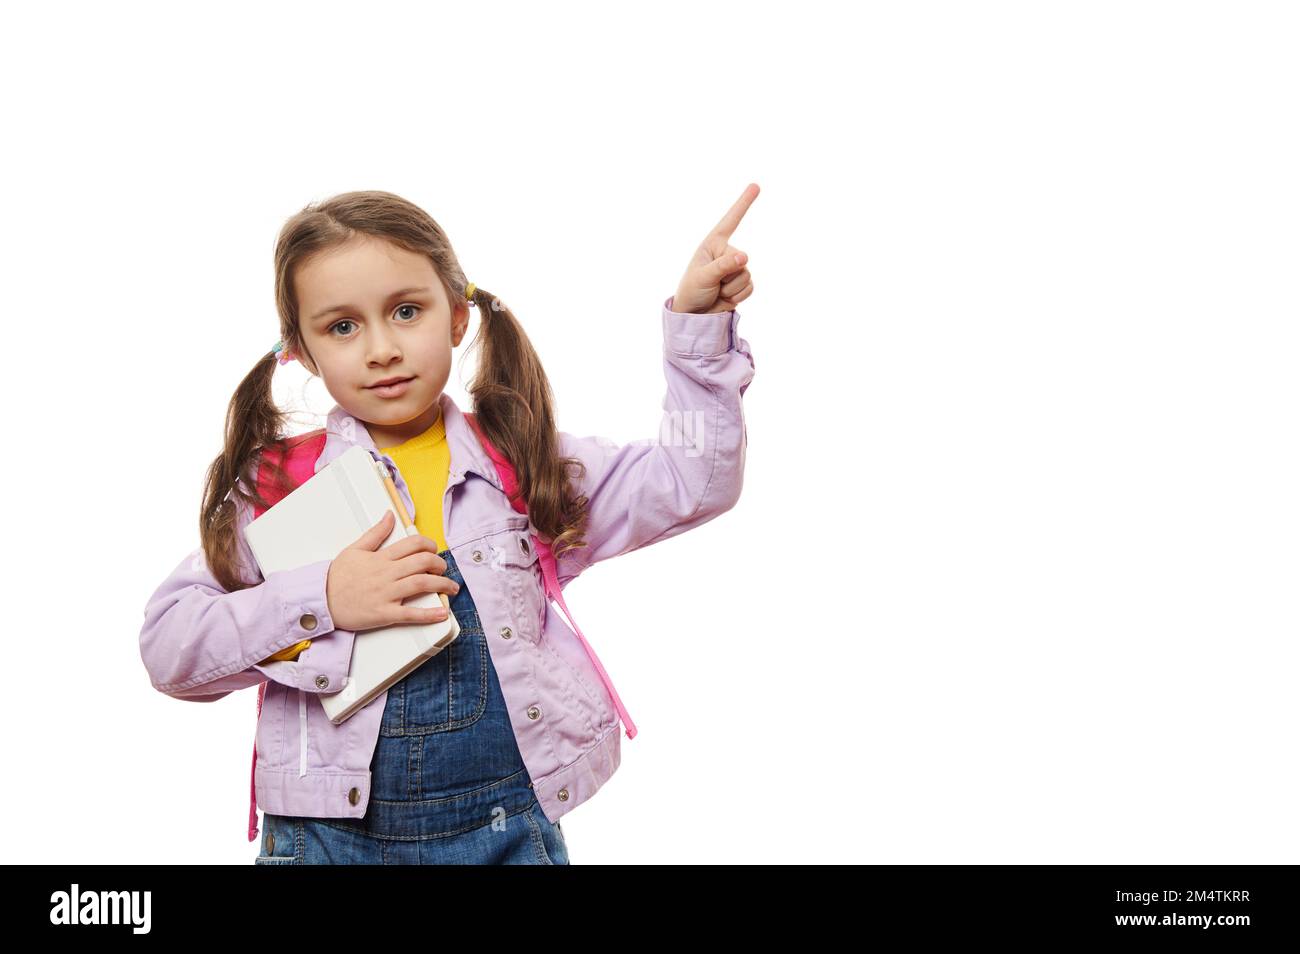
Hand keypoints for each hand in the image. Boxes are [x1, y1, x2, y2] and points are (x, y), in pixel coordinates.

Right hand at [325, 510, 459, 631]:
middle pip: (423, 563)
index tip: (433, 550)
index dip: (429, 545)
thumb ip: (375, 533)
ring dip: (442, 585)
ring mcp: (386, 594)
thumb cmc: (336, 577)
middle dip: (440, 564)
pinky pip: (410, 614)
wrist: (319, 601)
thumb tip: (390, 515)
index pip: (413, 544)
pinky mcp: (384, 614)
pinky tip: (442, 614)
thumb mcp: (354, 549)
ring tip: (452, 588)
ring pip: (421, 584)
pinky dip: (429, 614)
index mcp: (381, 557)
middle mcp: (386, 574)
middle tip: (443, 569)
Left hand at [671, 183, 758, 314]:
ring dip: (732, 288)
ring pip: (747, 275)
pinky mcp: (742, 283)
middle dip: (728, 277)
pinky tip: (725, 297)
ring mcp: (735, 268)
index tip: (755, 186)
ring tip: (717, 291)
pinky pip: (751, 287)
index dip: (743, 203)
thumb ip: (724, 265)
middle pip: (742, 260)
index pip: (731, 220)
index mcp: (713, 244)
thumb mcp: (703, 276)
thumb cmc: (692, 291)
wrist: (695, 315)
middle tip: (712, 285)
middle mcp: (726, 252)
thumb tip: (745, 256)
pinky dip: (739, 295)